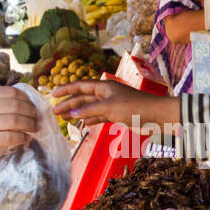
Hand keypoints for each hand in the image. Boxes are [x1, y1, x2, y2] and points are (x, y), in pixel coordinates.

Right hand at [0, 85, 38, 163]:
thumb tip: (23, 99)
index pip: (11, 93)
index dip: (27, 99)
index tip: (33, 106)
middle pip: (16, 106)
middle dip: (31, 112)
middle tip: (37, 118)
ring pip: (15, 121)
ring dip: (30, 125)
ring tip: (35, 128)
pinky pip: (10, 137)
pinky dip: (21, 138)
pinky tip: (25, 138)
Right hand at [51, 79, 177, 127]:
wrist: (155, 116)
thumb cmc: (134, 107)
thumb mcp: (109, 108)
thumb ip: (90, 110)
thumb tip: (72, 112)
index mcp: (104, 86)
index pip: (81, 86)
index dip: (66, 89)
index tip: (54, 94)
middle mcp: (106, 94)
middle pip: (83, 98)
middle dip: (69, 104)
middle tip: (55, 111)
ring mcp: (111, 105)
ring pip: (90, 108)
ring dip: (77, 112)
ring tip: (64, 118)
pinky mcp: (116, 115)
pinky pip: (99, 116)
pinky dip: (90, 119)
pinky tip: (83, 123)